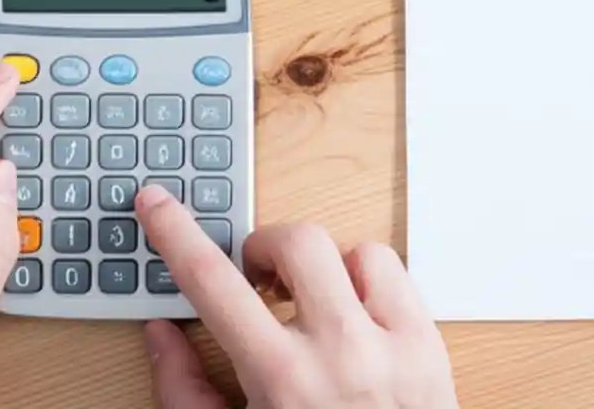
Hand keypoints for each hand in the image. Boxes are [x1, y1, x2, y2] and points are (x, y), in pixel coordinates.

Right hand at [137, 187, 458, 407]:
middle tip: (256, 277)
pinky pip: (399, 279)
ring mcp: (396, 346)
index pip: (214, 282)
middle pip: (297, 243)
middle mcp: (344, 353)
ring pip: (357, 252)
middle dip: (266, 248)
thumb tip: (161, 332)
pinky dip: (371, 288)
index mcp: (283, 380)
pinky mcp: (433, 348)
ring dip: (327, 270)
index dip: (177, 233)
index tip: (160, 203)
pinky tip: (355, 322)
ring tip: (314, 309)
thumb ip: (186, 391)